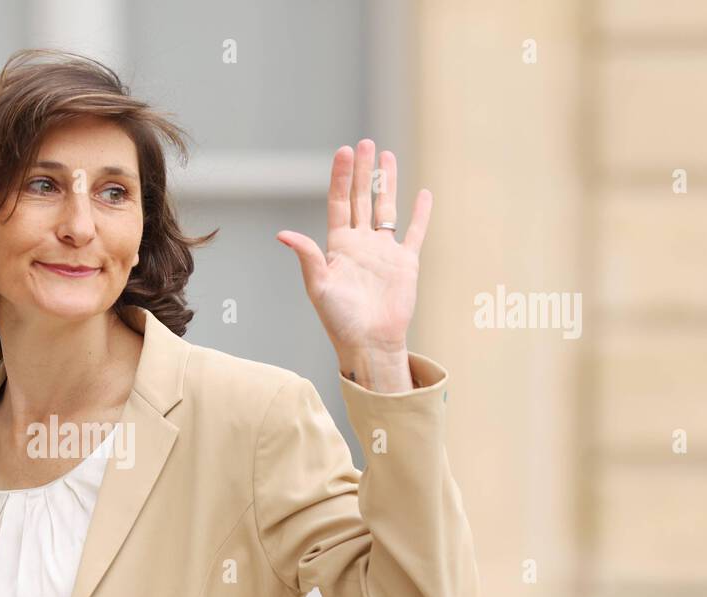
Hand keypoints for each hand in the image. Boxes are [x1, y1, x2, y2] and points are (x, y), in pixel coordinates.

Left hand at [276, 139, 431, 379]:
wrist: (369, 342)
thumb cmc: (340, 320)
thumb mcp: (319, 286)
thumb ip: (307, 256)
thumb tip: (283, 234)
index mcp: (338, 247)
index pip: (340, 203)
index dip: (341, 178)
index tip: (344, 152)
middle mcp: (361, 244)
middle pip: (362, 199)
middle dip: (363, 171)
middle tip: (365, 143)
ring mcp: (384, 252)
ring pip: (386, 208)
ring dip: (387, 183)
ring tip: (387, 155)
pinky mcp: (406, 263)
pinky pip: (415, 232)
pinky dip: (421, 213)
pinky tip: (423, 193)